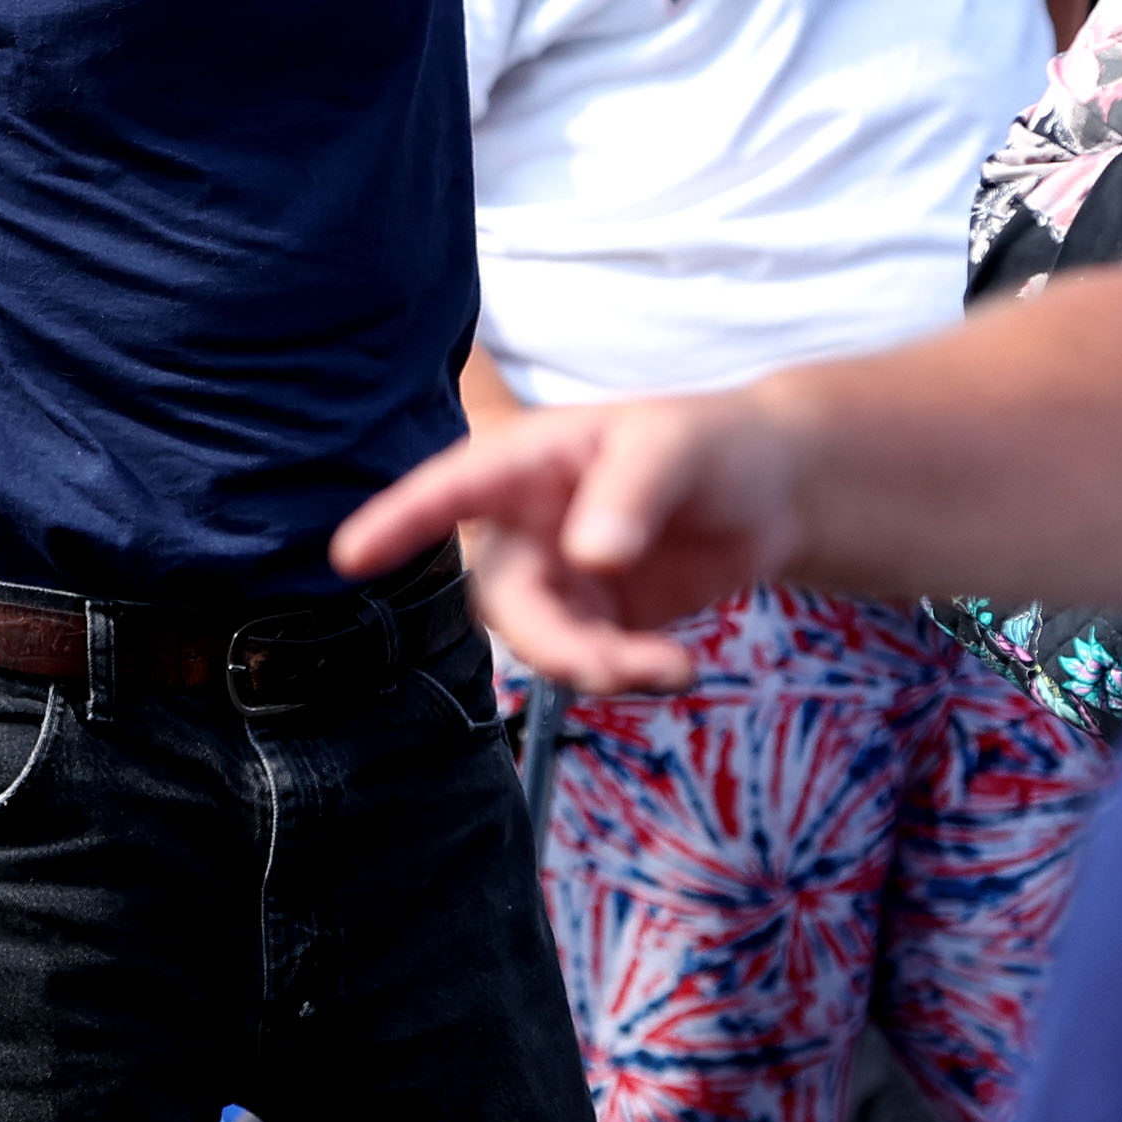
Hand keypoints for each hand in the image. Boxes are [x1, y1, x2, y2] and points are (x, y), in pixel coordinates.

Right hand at [328, 391, 804, 693]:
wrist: (772, 495)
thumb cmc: (713, 445)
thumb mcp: (676, 448)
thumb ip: (630, 494)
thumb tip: (586, 559)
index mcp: (529, 462)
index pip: (452, 488)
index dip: (398, 520)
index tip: (349, 555)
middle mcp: (526, 522)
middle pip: (500, 596)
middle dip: (550, 642)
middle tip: (620, 667)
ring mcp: (555, 576)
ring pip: (538, 641)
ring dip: (594, 668)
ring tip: (673, 667)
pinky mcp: (590, 620)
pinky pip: (582, 663)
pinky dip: (624, 676)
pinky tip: (677, 666)